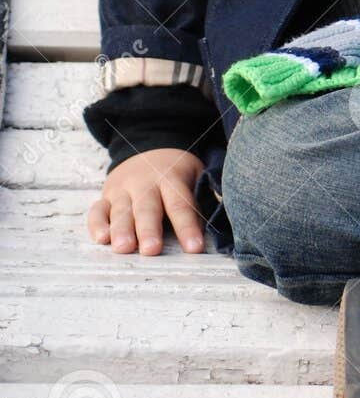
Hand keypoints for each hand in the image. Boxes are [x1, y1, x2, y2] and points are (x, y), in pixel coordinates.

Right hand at [86, 148, 205, 256]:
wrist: (150, 146)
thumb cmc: (178, 171)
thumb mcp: (196, 175)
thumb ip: (203, 197)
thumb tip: (224, 222)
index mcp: (171, 178)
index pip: (180, 204)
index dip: (187, 227)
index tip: (194, 248)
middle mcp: (145, 183)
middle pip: (147, 208)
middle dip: (149, 230)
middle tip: (151, 250)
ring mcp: (123, 189)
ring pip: (121, 210)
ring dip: (121, 230)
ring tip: (124, 248)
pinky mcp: (106, 196)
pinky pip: (98, 210)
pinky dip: (97, 224)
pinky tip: (101, 239)